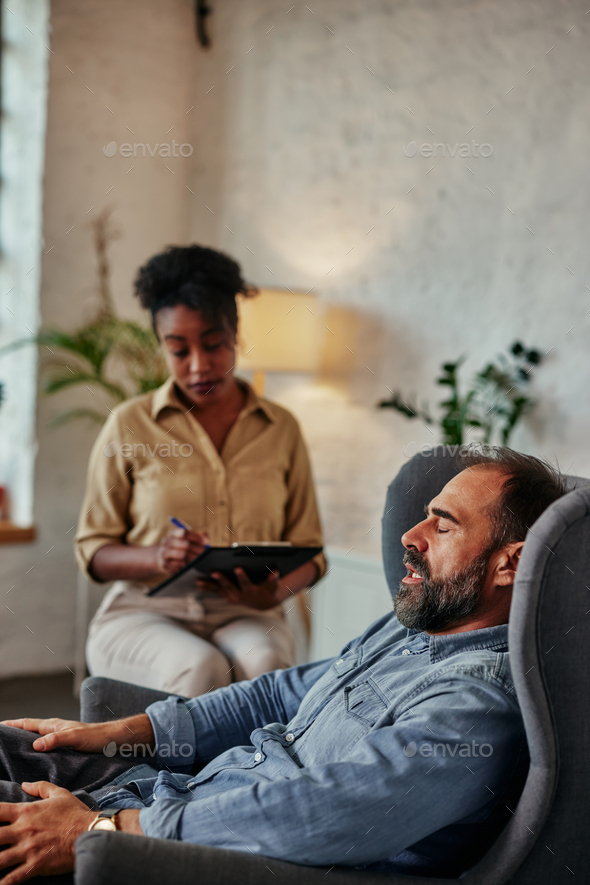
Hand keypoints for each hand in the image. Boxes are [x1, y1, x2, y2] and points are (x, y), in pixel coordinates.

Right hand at [0, 714, 153, 753]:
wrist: (114, 740)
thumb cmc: (96, 737)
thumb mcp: (75, 738)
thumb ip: (56, 739)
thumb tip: (34, 744)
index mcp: (54, 725)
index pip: (28, 723)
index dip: (13, 724)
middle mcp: (55, 730)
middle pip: (30, 730)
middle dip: (15, 732)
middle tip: (2, 741)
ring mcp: (61, 738)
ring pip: (38, 739)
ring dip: (26, 742)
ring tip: (12, 751)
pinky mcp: (67, 747)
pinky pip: (46, 747)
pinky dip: (37, 751)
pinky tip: (35, 760)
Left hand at [0, 782, 92, 882]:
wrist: (90, 832)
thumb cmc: (75, 813)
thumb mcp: (59, 794)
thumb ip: (40, 787)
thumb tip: (24, 784)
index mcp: (26, 811)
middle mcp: (23, 830)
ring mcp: (28, 849)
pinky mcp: (35, 866)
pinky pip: (12, 878)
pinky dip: (3, 883)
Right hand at [152, 529, 208, 573]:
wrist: (161, 558)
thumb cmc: (179, 548)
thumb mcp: (187, 540)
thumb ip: (198, 537)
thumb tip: (206, 538)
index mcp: (172, 533)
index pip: (184, 532)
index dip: (196, 537)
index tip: (205, 542)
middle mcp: (166, 541)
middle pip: (185, 544)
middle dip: (197, 549)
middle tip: (204, 553)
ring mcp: (164, 553)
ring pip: (181, 554)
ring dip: (192, 557)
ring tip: (198, 559)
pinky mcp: (164, 564)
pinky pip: (176, 564)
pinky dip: (184, 564)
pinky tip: (187, 564)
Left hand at [199, 567, 279, 609]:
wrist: (263, 602)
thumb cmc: (268, 589)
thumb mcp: (273, 585)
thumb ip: (273, 578)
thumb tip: (274, 571)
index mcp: (250, 591)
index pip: (245, 583)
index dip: (241, 576)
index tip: (237, 567)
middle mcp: (239, 596)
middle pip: (228, 587)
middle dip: (221, 579)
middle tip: (213, 571)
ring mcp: (232, 597)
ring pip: (219, 590)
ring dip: (209, 586)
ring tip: (198, 581)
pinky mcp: (227, 596)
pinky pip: (216, 592)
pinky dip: (207, 587)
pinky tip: (199, 582)